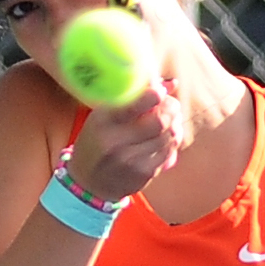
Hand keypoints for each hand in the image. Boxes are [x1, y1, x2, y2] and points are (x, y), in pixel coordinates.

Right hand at [66, 79, 181, 201]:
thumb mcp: (104, 116)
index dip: (155, 94)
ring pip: (169, 135)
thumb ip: (133, 98)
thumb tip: (170, 83)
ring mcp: (131, 160)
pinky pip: (170, 151)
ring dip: (175, 123)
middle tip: (171, 104)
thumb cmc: (98, 140)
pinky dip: (173, 139)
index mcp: (103, 121)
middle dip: (172, 108)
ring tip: (170, 118)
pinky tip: (167, 136)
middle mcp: (116, 142)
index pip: (134, 105)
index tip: (160, 91)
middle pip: (159, 121)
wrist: (89, 182)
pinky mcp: (144, 174)